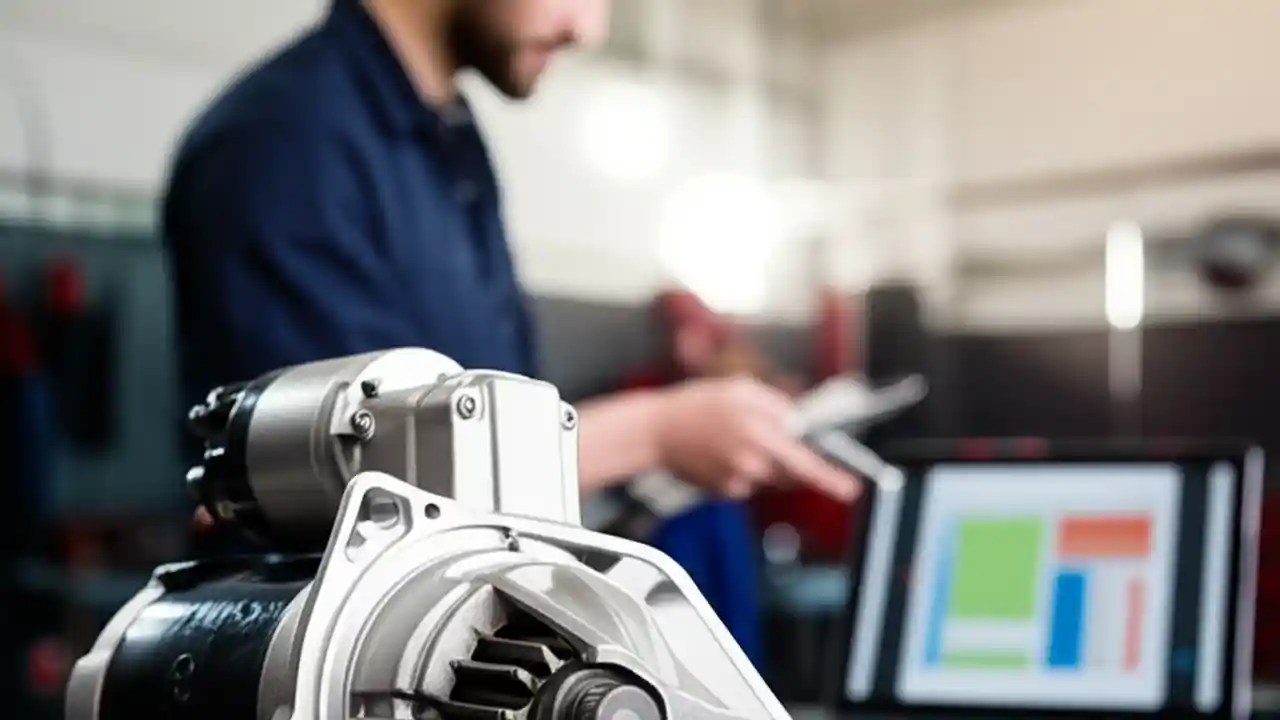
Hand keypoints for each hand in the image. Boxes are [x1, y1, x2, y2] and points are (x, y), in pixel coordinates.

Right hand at [655, 377, 860, 500]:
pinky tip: (723, 451)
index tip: (850, 488)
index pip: (805, 462)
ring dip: (767, 460)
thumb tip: (803, 422)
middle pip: (794, 471)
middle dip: (795, 457)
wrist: (657, 430)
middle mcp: (752, 463)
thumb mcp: (743, 389)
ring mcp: (738, 481)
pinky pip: (751, 482)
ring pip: (772, 476)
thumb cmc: (698, 404)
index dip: (830, 477)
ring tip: (735, 437)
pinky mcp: (726, 492)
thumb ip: (778, 406)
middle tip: (767, 436)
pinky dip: (746, 468)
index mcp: (760, 434)